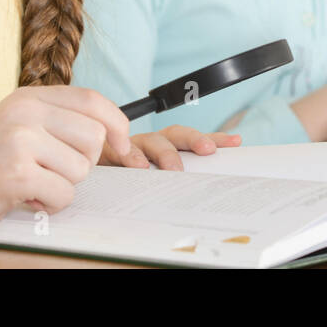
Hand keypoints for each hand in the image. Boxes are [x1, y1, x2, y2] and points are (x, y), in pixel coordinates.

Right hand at [0, 86, 130, 247]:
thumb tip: (113, 132)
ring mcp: (19, 140)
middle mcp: (25, 111)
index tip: (124, 146)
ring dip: (61, 187)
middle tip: (50, 174)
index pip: (93, 100)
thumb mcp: (15, 128)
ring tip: (30, 186)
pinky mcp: (15, 172)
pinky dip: (48, 205)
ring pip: (82, 170)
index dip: (117, 124)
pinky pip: (63, 195)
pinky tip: (22, 198)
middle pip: (94, 138)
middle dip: (82, 165)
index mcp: (28, 97)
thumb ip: (55, 122)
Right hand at [100, 124, 242, 170]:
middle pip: (175, 134)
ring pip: (151, 141)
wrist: (90, 168)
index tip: (236, 142)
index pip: (193, 139)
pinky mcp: (111, 151)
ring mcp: (131, 145)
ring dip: (165, 153)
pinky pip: (121, 151)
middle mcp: (151, 142)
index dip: (214, 138)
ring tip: (175, 169)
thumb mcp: (154, 178)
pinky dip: (130, 157)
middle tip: (207, 150)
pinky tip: (138, 167)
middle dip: (194, 139)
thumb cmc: (128, 178)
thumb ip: (176, 181)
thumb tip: (209, 192)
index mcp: (165, 146)